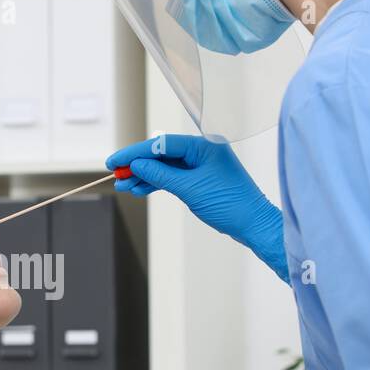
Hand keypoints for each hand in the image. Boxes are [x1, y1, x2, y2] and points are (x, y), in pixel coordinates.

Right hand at [108, 134, 288, 282]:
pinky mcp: (201, 180)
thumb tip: (138, 165)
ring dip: (144, 176)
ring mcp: (202, 166)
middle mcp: (202, 151)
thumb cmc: (230, 204)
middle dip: (137, 165)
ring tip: (124, 186)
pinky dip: (156, 184)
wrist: (253, 225)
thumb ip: (161, 175)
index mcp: (204, 145)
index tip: (116, 161)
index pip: (161, 144)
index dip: (135, 152)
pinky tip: (140, 190)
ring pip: (165, 167)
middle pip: (161, 154)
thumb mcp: (190, 189)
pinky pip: (173, 178)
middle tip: (116, 174)